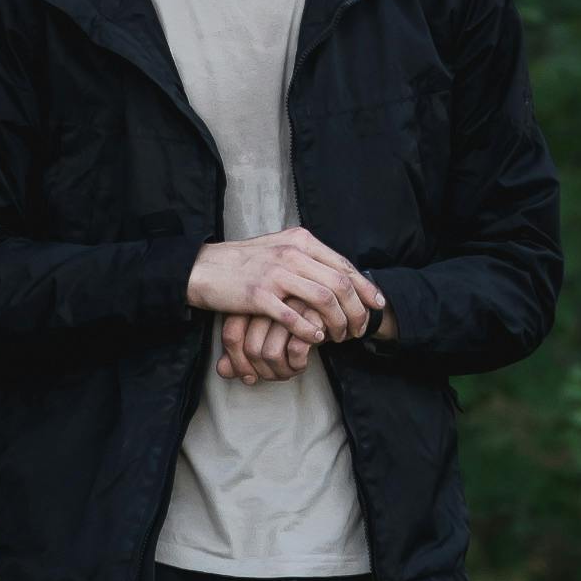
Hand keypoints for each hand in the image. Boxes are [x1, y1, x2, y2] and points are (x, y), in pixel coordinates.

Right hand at [189, 227, 384, 369]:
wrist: (204, 268)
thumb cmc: (243, 262)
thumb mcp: (279, 248)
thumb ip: (307, 257)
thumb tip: (338, 274)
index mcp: (300, 240)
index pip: (344, 265)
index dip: (365, 288)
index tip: (377, 305)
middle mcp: (292, 253)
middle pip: (340, 284)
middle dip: (357, 311)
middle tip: (359, 329)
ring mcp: (276, 273)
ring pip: (324, 300)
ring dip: (338, 323)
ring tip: (339, 337)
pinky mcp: (259, 295)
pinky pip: (294, 316)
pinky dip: (309, 331)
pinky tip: (315, 340)